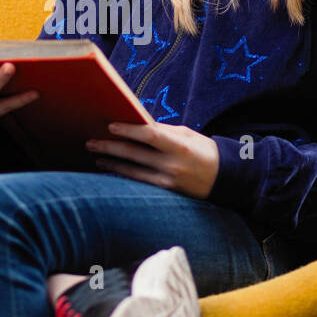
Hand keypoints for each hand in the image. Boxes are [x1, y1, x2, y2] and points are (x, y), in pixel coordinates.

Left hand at [85, 121, 218, 198]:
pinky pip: (140, 182)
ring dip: (112, 163)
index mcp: (180, 146)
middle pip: (135, 155)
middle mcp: (173, 165)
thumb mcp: (187, 135)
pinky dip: (124, 174)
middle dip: (111, 147)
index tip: (110, 125)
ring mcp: (168, 181)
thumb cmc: (204, 151)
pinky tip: (111, 168)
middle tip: (91, 142)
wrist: (225, 179)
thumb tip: (137, 124)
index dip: (129, 130)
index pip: (150, 135)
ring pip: (133, 171)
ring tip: (96, 155)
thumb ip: (163, 131)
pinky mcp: (166, 192)